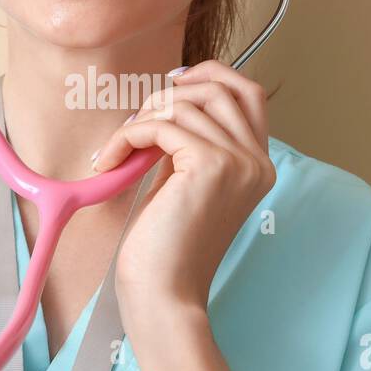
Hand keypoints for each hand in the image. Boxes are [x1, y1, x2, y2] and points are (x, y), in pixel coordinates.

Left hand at [91, 60, 276, 330]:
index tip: (172, 85)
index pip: (249, 93)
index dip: (211, 76)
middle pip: (221, 87)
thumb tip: (171, 96)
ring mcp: (239, 162)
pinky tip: (111, 161)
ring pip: (185, 104)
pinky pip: (161, 125)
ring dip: (142, 119)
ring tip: (120, 150)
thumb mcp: (187, 183)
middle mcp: (257, 161)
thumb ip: (192, 142)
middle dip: (171, 92)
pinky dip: (128, 136)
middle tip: (137, 121)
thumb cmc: (167, 247)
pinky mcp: (211, 166)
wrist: (164, 294)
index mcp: (258, 165)